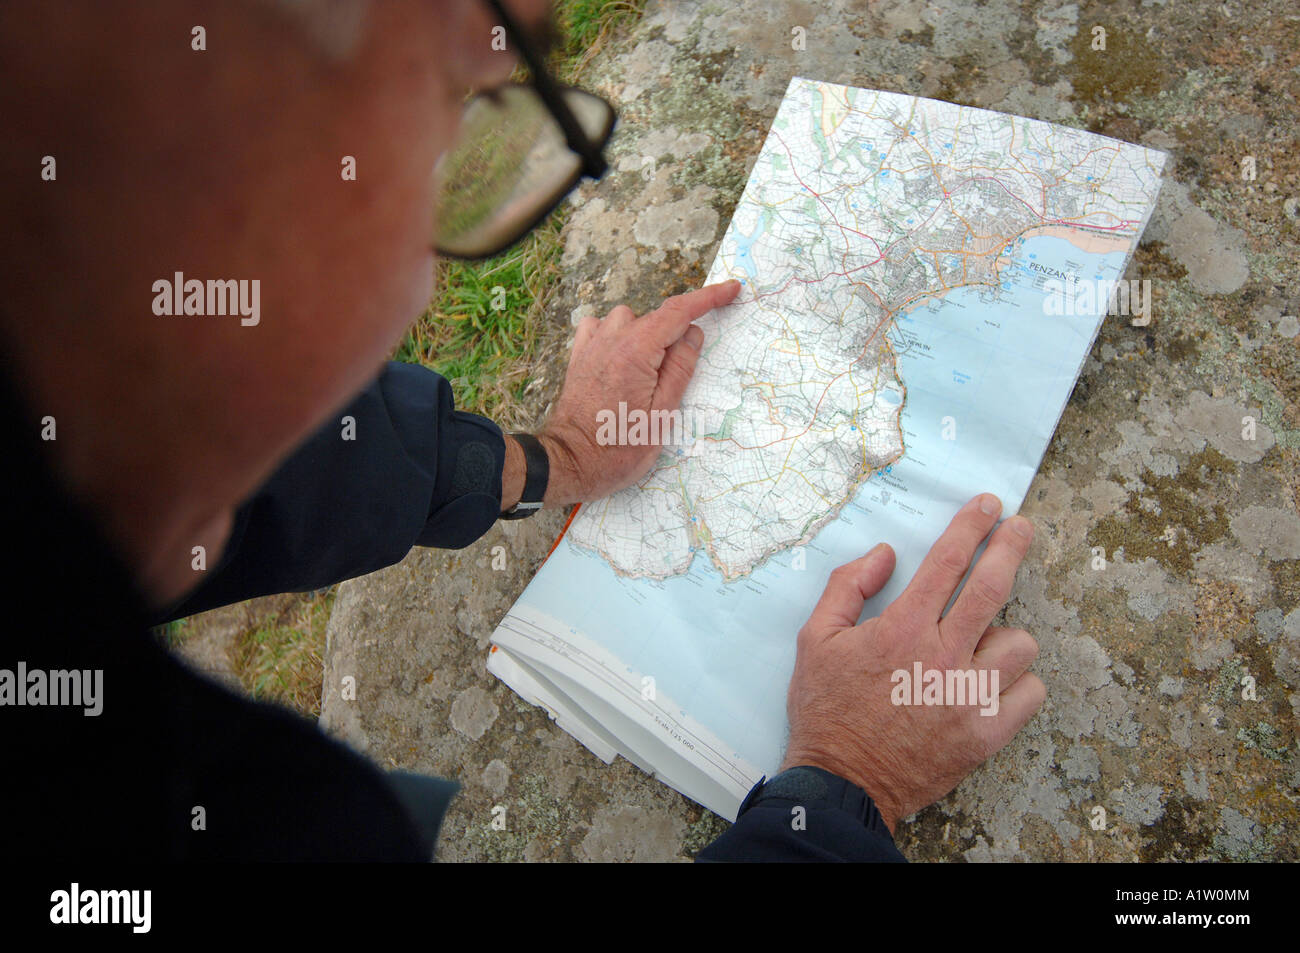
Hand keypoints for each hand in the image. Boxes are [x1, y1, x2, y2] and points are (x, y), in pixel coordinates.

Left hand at [537, 279, 741, 504]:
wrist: (571, 460)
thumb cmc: (619, 446)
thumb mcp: (663, 414)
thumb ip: (681, 368)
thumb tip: (693, 333)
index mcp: (637, 350)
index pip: (680, 311)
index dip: (710, 297)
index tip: (731, 288)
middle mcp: (612, 337)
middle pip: (658, 320)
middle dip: (674, 341)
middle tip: (670, 387)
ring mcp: (593, 342)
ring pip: (633, 322)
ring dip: (647, 340)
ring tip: (645, 382)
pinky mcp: (581, 352)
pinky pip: (606, 327)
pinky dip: (622, 337)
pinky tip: (623, 361)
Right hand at [780, 494, 1044, 832]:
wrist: (843, 782)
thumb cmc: (827, 709)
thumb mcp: (815, 639)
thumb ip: (847, 587)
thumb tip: (885, 554)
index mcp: (901, 628)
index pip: (948, 561)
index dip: (971, 525)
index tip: (989, 505)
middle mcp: (942, 655)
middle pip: (994, 586)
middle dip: (1012, 546)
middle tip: (1020, 528)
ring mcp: (969, 696)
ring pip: (1020, 644)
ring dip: (1006, 636)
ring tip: (985, 644)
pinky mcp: (987, 733)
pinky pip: (1030, 693)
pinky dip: (1018, 685)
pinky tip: (994, 684)